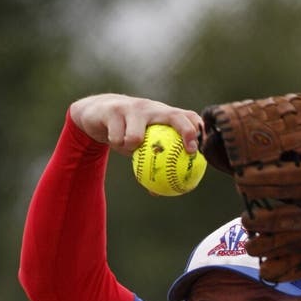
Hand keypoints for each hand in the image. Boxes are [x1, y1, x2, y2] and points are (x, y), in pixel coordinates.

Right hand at [69, 93, 203, 155]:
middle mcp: (152, 108)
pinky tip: (114, 137)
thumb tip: (159, 193)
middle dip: (186, 131)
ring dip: (130, 148)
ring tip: (126, 144)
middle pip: (175, 116)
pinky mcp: (115, 110)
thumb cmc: (126, 132)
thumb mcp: (140, 148)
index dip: (198, 130)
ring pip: (136, 137)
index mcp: (163, 115)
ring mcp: (134, 107)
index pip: (187, 117)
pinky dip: (117, 144)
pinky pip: (118, 139)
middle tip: (189, 150)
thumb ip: (151, 165)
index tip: (202, 149)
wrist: (98, 113)